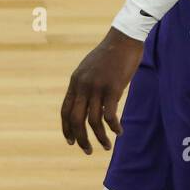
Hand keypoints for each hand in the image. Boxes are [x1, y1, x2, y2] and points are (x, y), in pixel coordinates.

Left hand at [60, 27, 143, 153]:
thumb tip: (88, 104)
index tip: (71, 142)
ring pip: (93, 121)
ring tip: (107, 146)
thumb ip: (85, 85)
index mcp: (75, 81)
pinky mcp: (113, 88)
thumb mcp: (90, 69)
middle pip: (76, 120)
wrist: (123, 38)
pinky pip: (110, 115)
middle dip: (81, 139)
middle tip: (87, 151)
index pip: (65, 110)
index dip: (66, 128)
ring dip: (99, 137)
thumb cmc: (109, 54)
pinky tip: (119, 131)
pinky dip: (113, 127)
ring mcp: (97, 87)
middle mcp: (83, 86)